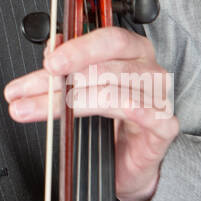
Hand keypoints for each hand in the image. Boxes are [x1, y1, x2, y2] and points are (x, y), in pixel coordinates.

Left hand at [3, 25, 177, 200]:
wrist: (127, 160)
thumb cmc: (109, 118)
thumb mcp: (84, 84)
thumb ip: (68, 63)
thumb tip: (51, 48)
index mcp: (132, 51)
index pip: (107, 40)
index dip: (77, 49)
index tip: (48, 62)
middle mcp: (148, 70)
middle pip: (108, 66)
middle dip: (67, 76)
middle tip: (35, 88)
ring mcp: (158, 98)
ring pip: (115, 92)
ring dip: (72, 100)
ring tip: (39, 109)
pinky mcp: (164, 127)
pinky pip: (148, 115)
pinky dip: (129, 110)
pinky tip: (109, 110)